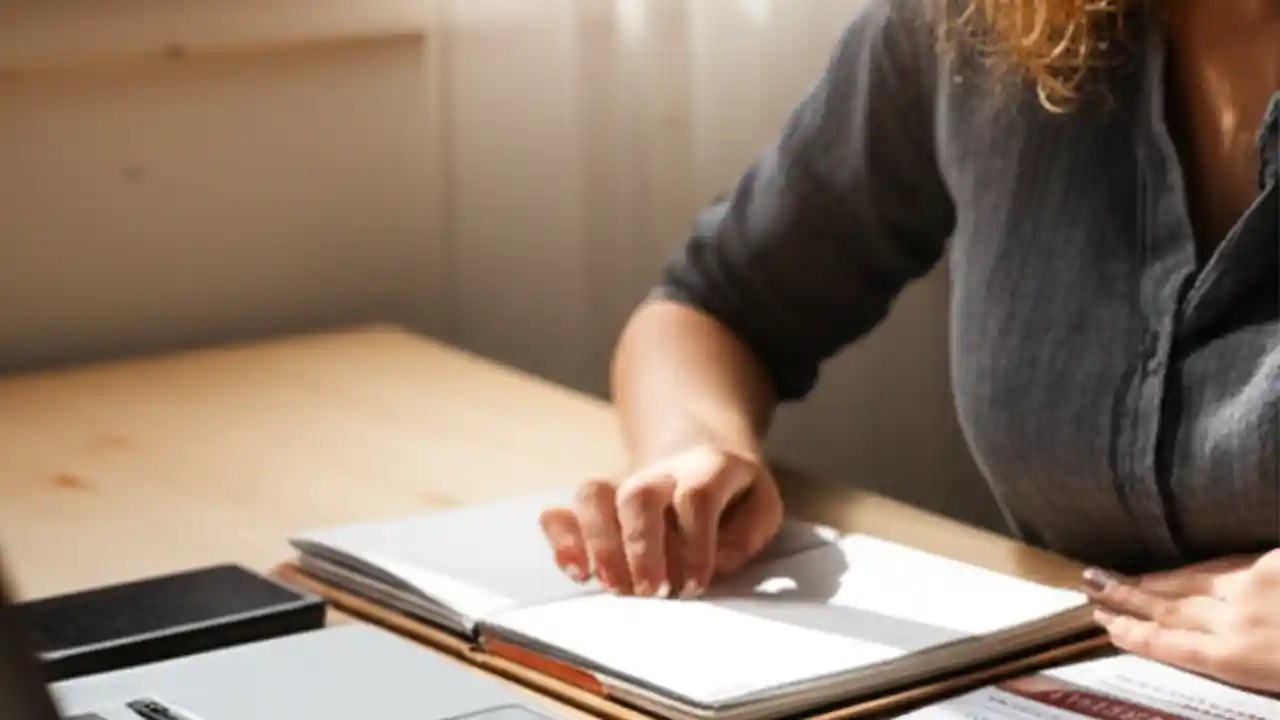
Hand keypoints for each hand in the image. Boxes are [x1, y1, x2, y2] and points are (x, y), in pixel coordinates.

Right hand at [538, 445, 782, 598]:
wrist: (701, 462)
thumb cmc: (734, 498)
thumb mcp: (761, 508)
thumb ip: (748, 534)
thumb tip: (719, 561)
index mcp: (708, 468)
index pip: (696, 497)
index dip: (694, 544)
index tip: (694, 584)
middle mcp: (660, 472)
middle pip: (638, 493)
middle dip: (641, 547)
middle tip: (653, 591)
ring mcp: (622, 484)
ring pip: (593, 495)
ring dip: (598, 544)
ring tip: (614, 587)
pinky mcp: (596, 505)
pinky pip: (562, 510)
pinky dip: (562, 540)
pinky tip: (578, 572)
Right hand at [1083, 550, 1279, 691]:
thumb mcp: (1270, 682)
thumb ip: (1238, 662)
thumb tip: (1213, 647)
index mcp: (1236, 660)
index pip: (1168, 644)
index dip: (1132, 632)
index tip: (1106, 624)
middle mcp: (1231, 623)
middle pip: (1168, 609)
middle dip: (1126, 598)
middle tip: (1093, 586)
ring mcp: (1250, 588)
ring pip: (1193, 581)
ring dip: (1157, 580)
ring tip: (1129, 577)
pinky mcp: (1270, 563)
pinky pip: (1228, 565)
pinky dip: (1204, 569)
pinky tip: (1191, 568)